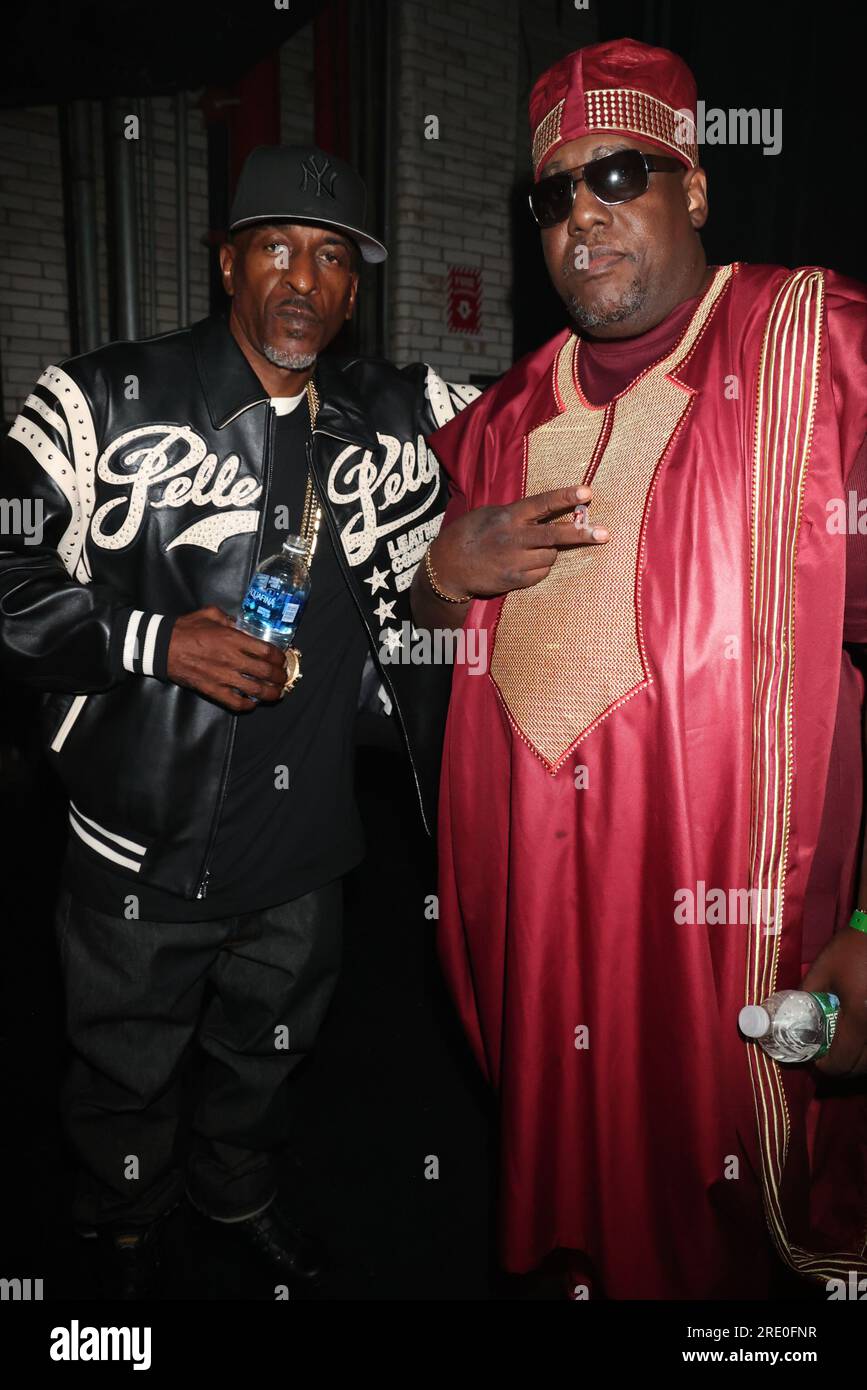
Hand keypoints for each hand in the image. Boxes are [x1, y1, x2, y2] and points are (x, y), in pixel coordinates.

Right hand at [166, 605, 287, 712]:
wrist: (161, 647)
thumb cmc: (185, 629)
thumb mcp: (210, 614)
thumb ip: (229, 618)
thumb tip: (240, 624)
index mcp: (232, 639)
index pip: (266, 651)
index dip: (279, 658)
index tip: (282, 660)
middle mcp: (231, 659)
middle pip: (266, 672)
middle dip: (280, 677)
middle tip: (283, 678)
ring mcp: (223, 677)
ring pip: (256, 690)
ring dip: (271, 693)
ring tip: (277, 693)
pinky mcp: (212, 690)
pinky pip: (235, 702)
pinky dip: (248, 705)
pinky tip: (252, 703)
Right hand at [429, 485, 608, 598]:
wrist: (448, 567)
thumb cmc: (468, 534)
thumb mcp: (489, 514)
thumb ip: (516, 514)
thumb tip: (545, 512)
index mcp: (508, 516)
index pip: (542, 503)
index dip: (566, 497)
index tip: (587, 493)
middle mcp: (513, 538)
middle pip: (555, 535)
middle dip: (582, 534)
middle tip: (604, 533)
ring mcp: (514, 561)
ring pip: (551, 556)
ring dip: (551, 552)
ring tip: (534, 550)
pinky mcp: (514, 580)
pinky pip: (541, 573)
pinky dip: (540, 568)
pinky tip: (527, 564)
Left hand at [801, 926, 866, 1074]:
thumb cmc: (852, 948)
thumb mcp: (822, 970)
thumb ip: (805, 996)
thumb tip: (789, 1017)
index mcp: (859, 1019)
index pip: (840, 1062)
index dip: (823, 1065)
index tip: (813, 1057)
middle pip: (860, 1068)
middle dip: (840, 1066)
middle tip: (825, 1053)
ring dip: (857, 1060)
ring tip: (841, 1045)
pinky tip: (858, 1036)